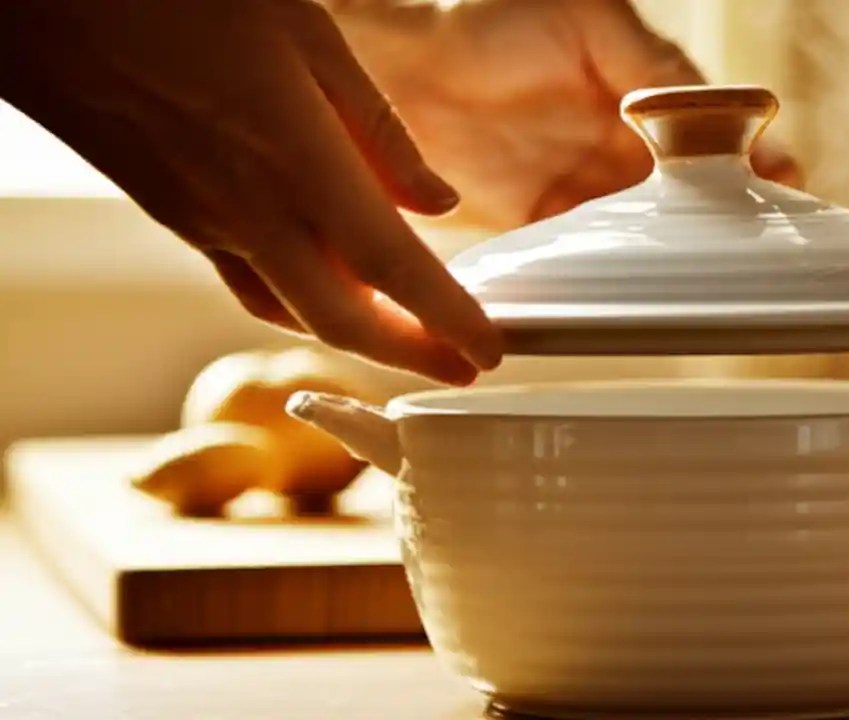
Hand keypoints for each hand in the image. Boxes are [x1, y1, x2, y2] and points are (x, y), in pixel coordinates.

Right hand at [0, 0, 499, 384]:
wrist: (45, 2)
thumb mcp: (305, 34)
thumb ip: (376, 128)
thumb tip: (436, 201)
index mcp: (295, 160)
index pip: (391, 269)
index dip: (447, 321)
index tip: (490, 351)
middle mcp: (248, 212)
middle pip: (342, 320)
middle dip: (411, 356)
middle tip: (464, 367)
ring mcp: (204, 224)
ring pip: (293, 311)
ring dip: (358, 338)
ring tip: (408, 340)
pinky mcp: (174, 217)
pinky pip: (250, 284)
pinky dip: (303, 306)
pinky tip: (329, 289)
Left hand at [331, 0, 803, 229]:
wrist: (404, 63)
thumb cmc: (495, 17)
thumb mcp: (589, 17)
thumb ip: (651, 59)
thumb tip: (712, 103)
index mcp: (645, 89)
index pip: (715, 127)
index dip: (753, 155)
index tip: (781, 177)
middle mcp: (623, 141)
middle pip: (694, 188)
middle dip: (728, 214)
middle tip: (758, 237)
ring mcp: (588, 182)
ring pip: (653, 227)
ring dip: (680, 248)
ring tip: (713, 268)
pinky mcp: (546, 217)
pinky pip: (593, 251)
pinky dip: (618, 267)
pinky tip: (641, 281)